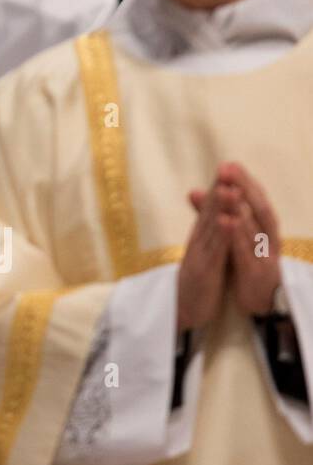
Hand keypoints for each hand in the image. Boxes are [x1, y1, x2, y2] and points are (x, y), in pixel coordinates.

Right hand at [179, 176, 234, 332]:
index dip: (218, 188)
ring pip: (212, 228)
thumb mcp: (202, 256)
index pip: (210, 210)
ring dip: (220, 208)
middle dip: (219, 190)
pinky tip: (228, 221)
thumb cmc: (196, 285)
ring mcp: (200, 256)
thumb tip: (214, 217)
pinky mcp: (204, 271)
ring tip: (228, 188)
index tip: (227, 168)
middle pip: (210, 213)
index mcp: (200, 239)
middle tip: (226, 167)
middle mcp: (198, 243)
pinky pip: (216, 252)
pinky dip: (222, 235)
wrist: (182, 313)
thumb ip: (206, 236)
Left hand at [216, 162, 282, 316]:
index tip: (227, 164)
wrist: (258, 301)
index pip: (254, 199)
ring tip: (229, 191)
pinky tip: (229, 223)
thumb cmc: (245, 263)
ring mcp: (265, 255)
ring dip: (241, 209)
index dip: (242, 181)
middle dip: (243, 188)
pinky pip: (248, 254)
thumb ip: (214, 215)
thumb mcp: (230, 237)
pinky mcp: (257, 273)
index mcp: (263, 227)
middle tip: (228, 170)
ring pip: (255, 229)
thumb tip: (195, 190)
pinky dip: (238, 238)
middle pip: (258, 208)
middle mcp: (269, 238)